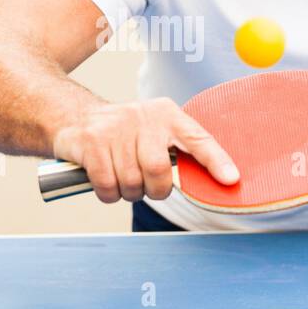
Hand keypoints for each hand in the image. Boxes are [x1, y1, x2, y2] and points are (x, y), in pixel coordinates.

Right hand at [52, 98, 238, 203]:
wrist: (76, 118)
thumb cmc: (126, 134)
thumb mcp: (155, 131)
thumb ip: (182, 151)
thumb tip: (218, 180)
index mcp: (167, 115)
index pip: (197, 138)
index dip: (215, 160)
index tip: (231, 179)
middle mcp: (143, 117)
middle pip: (158, 170)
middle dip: (154, 189)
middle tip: (147, 186)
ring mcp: (114, 129)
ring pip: (131, 183)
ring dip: (128, 192)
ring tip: (123, 178)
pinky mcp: (91, 143)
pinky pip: (107, 185)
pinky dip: (109, 194)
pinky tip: (106, 180)